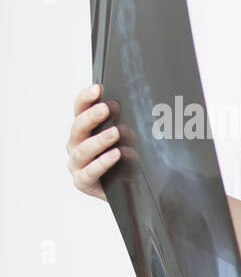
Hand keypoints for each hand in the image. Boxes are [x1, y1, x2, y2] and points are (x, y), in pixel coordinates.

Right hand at [66, 83, 125, 198]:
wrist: (128, 188)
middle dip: (91, 116)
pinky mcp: (83, 182)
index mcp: (83, 130)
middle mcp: (75, 145)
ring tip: (116, 132)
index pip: (79, 109)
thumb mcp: (128, 138)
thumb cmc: (125, 159)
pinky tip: (116, 154)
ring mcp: (77, 164)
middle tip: (106, 108)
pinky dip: (103, 162)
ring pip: (83, 150)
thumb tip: (127, 108)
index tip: (98, 88)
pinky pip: (90, 172)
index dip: (86, 98)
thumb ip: (123, 124)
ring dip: (99, 140)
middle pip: (78, 127)